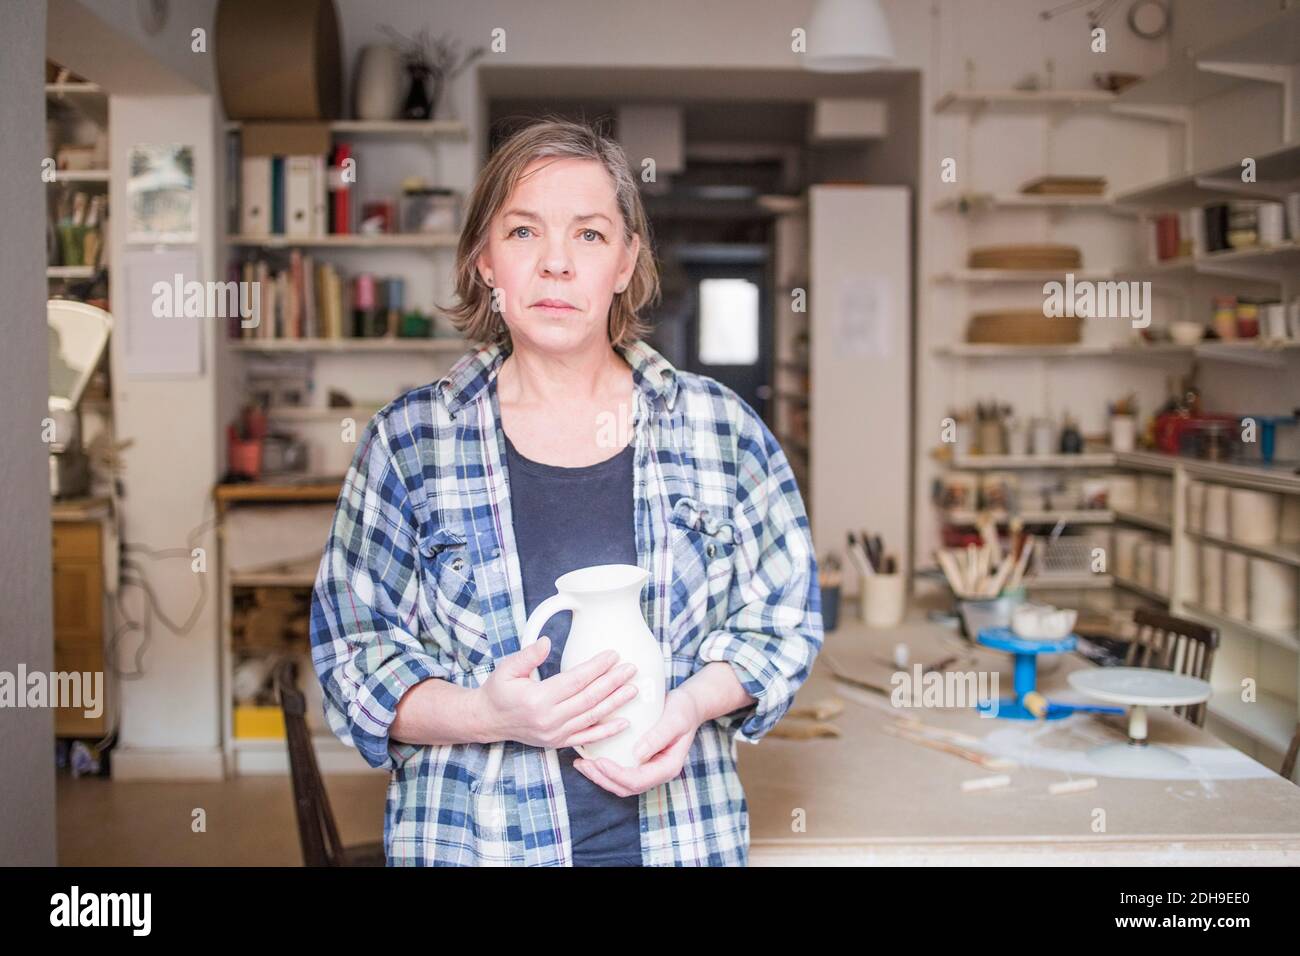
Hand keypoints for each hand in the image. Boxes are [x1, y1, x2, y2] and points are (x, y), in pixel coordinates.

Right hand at [476, 636, 638, 749]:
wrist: (487, 721)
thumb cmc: (498, 691)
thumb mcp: (507, 668)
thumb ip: (528, 655)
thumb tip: (546, 642)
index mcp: (538, 698)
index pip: (576, 680)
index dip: (597, 667)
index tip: (613, 655)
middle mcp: (549, 719)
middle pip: (589, 698)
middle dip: (613, 682)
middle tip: (631, 669)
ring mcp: (554, 733)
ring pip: (592, 717)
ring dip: (615, 703)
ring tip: (633, 689)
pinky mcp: (557, 742)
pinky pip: (586, 738)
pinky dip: (607, 731)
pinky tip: (624, 722)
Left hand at [573, 685, 702, 796]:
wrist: (687, 706)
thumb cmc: (682, 710)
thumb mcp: (675, 719)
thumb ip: (659, 736)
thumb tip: (637, 755)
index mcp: (668, 768)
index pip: (638, 781)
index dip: (617, 775)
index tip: (599, 761)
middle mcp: (656, 773)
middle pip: (626, 787)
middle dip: (602, 778)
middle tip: (583, 764)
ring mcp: (648, 769)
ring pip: (620, 784)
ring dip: (599, 777)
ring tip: (581, 764)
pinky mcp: (639, 762)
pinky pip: (619, 772)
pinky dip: (602, 769)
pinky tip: (588, 758)